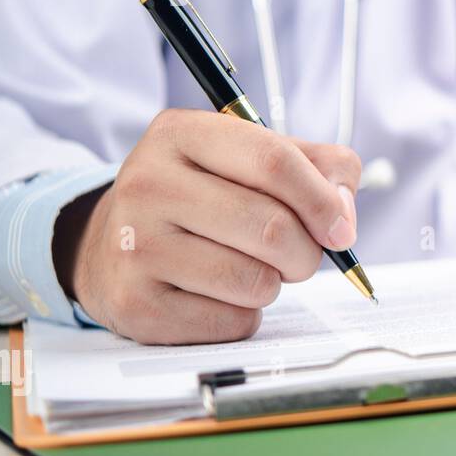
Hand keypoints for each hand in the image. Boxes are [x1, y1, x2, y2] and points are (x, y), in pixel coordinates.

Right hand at [54, 109, 361, 343]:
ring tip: (250, 268)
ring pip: (255, 281)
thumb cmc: (204, 195)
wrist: (114, 242)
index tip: (340, 229)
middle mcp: (148, 183)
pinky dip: (244, 315)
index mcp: (181, 133)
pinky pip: (232, 322)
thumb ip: (320, 168)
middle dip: (305, 252)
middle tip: (298, 254)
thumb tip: (341, 220)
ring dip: (273, 284)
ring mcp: (133, 245)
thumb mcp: (254, 156)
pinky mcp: (135, 305)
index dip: (322, 200)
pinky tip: (218, 294)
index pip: (273, 161)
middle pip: (271, 227)